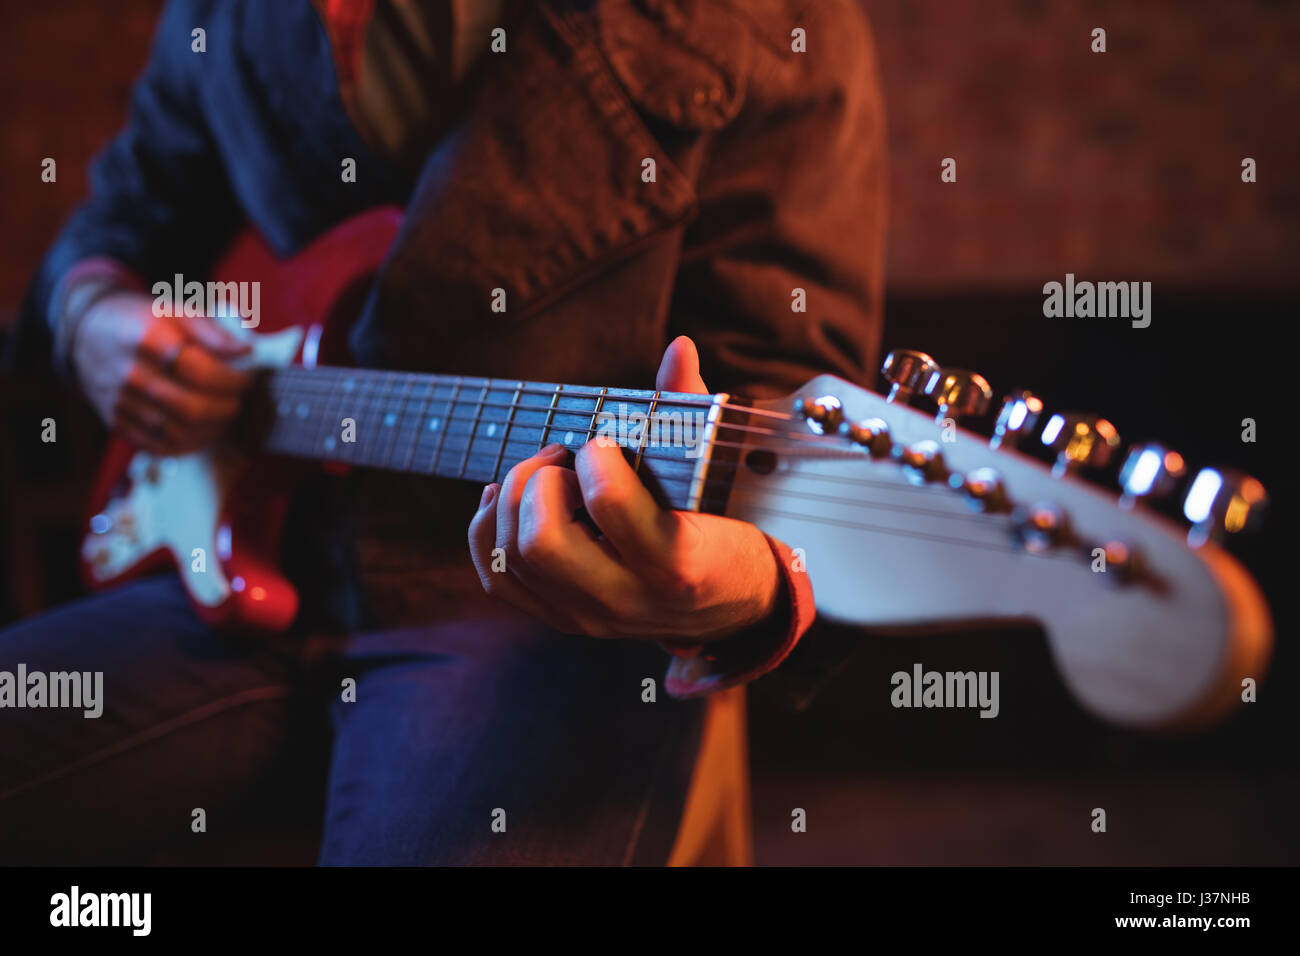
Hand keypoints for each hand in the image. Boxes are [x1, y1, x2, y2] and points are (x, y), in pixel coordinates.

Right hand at [71, 291, 252, 454]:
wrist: (87, 332)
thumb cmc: (142, 321)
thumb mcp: (177, 312)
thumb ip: (214, 333)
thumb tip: (247, 353)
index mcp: (149, 340)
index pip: (202, 373)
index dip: (233, 381)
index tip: (246, 378)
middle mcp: (131, 373)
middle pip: (193, 409)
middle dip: (227, 409)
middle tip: (238, 401)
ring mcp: (121, 401)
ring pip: (178, 432)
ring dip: (212, 429)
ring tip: (223, 414)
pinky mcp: (115, 421)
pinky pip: (158, 446)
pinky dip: (187, 444)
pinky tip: (201, 430)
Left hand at [468, 336, 780, 641]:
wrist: (732, 605)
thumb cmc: (725, 526)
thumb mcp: (719, 478)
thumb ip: (692, 411)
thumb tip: (678, 346)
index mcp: (674, 563)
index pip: (606, 503)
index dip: (594, 456)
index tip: (605, 443)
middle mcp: (626, 598)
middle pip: (541, 542)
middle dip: (539, 482)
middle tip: (563, 460)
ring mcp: (589, 616)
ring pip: (512, 558)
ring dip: (514, 500)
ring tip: (544, 475)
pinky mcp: (562, 618)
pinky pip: (498, 580)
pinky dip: (488, 530)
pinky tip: (508, 496)